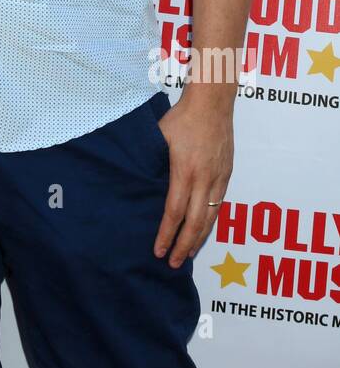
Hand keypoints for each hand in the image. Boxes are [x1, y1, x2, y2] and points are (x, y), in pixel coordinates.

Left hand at [153, 98, 232, 266]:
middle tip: (173, 264)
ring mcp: (219, 178)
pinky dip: (210, 223)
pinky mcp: (227, 174)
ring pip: (211, 218)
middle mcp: (205, 179)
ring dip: (199, 239)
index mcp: (184, 171)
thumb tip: (139, 182)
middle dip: (184, 246)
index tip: (158, 251)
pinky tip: (202, 231)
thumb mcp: (159, 138)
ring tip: (188, 255)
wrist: (212, 103)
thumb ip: (152, 162)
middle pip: (195, 222)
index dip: (166, 235)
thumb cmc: (182, 118)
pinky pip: (219, 206)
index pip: (174, 212)